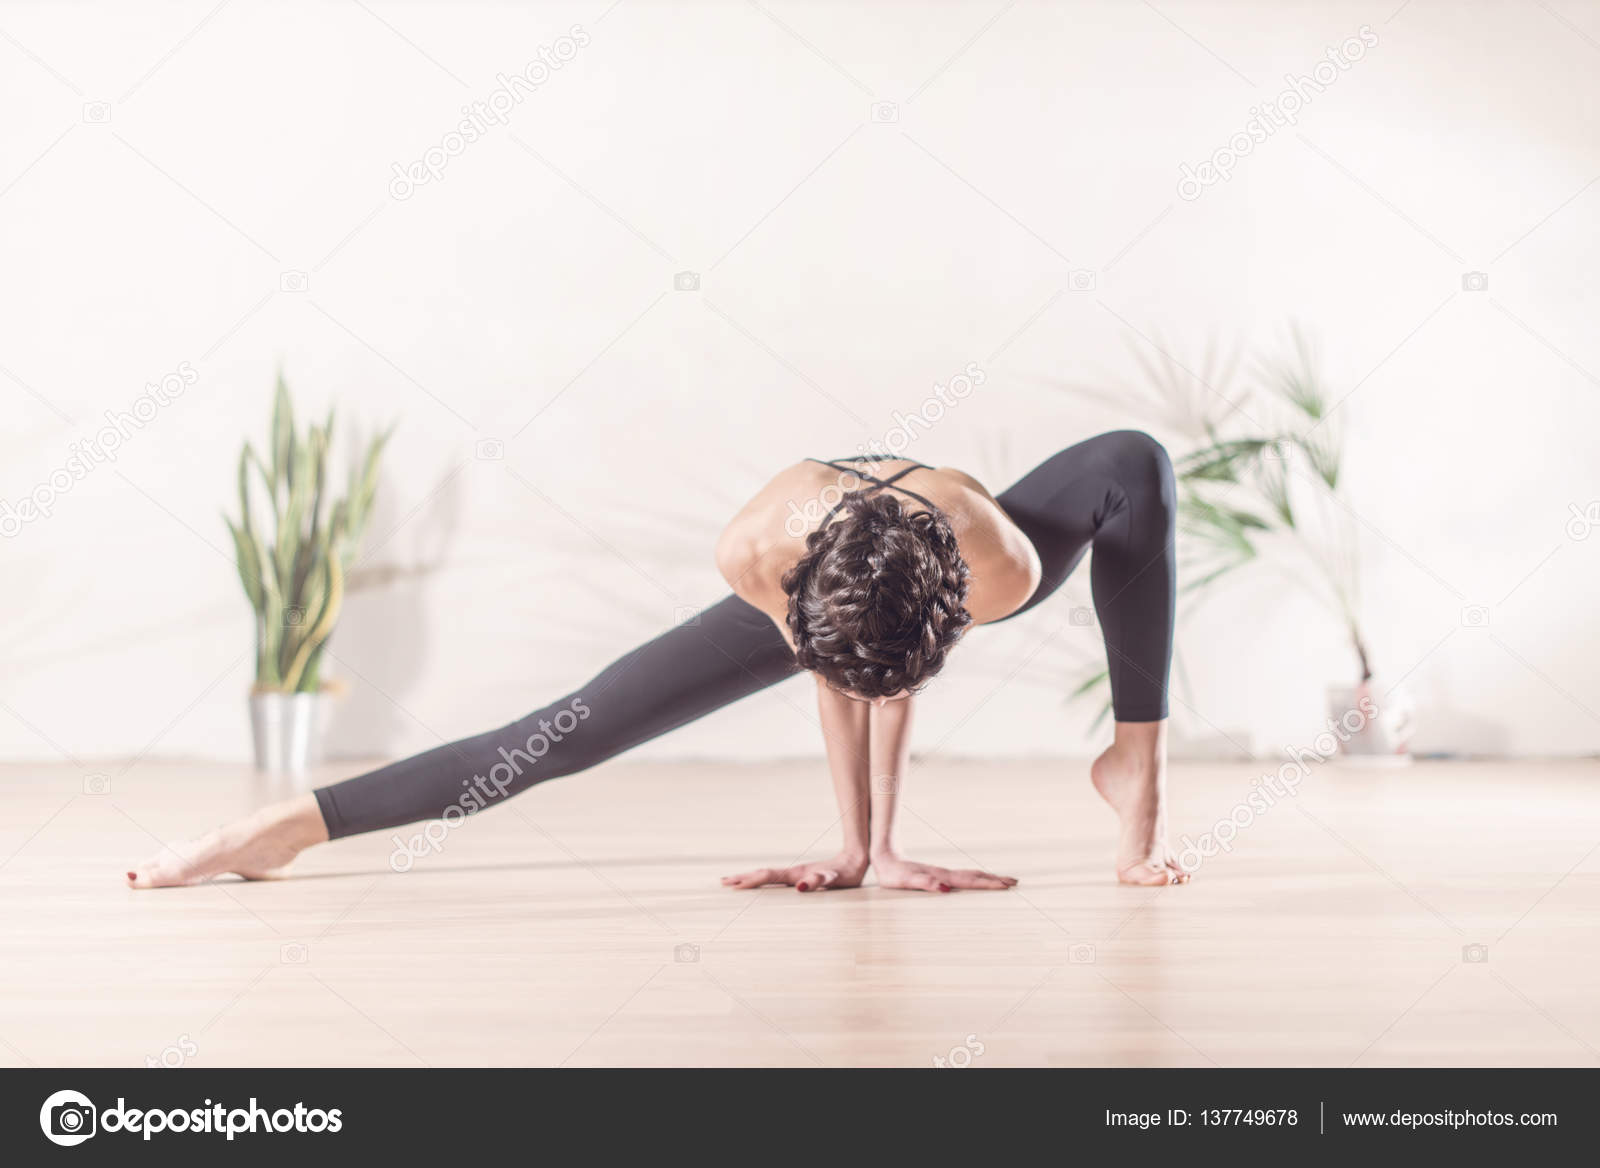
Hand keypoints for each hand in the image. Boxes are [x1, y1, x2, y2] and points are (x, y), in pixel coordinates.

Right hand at [721, 851, 868, 891]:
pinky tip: (758, 883)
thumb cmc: (846, 874)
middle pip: (762, 874)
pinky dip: (761, 881)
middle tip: (722, 882)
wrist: (855, 860)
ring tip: (731, 881)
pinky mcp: (800, 877)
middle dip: (742, 878)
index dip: (751, 880)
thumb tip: (801, 887)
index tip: (733, 884)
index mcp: (797, 874)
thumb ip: (819, 881)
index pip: (768, 876)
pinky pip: (775, 879)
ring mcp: (795, 874)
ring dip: (748, 878)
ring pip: (767, 875)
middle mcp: (793, 873)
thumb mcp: (835, 879)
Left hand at [871, 852, 1016, 892]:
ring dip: (988, 878)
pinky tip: (977, 882)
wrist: (884, 858)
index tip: (1007, 885)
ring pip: (970, 875)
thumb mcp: (906, 881)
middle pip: (975, 875)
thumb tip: (945, 889)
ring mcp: (942, 873)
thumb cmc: (893, 873)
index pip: (970, 880)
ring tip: (1003, 881)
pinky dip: (975, 880)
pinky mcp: (938, 875)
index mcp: (941, 876)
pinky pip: (962, 878)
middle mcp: (945, 874)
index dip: (989, 883)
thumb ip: (925, 883)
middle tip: (1015, 882)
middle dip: (995, 880)